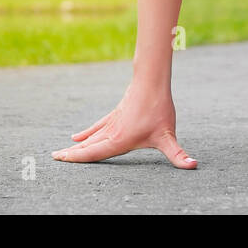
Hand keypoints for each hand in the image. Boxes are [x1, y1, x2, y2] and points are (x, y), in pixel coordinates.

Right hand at [52, 79, 196, 168]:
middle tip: (54, 158)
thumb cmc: (159, 110)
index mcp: (119, 141)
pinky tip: (78, 135)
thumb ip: (178, 154)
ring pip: (91, 137)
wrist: (152, 82)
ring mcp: (112, 123)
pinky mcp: (116, 115)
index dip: (77, 158)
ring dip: (77, 145)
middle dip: (71, 154)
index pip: (93, 153)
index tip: (61, 158)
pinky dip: (87, 132)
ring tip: (62, 151)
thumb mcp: (168, 136)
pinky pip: (97, 127)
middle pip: (87, 146)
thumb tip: (193, 165)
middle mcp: (112, 132)